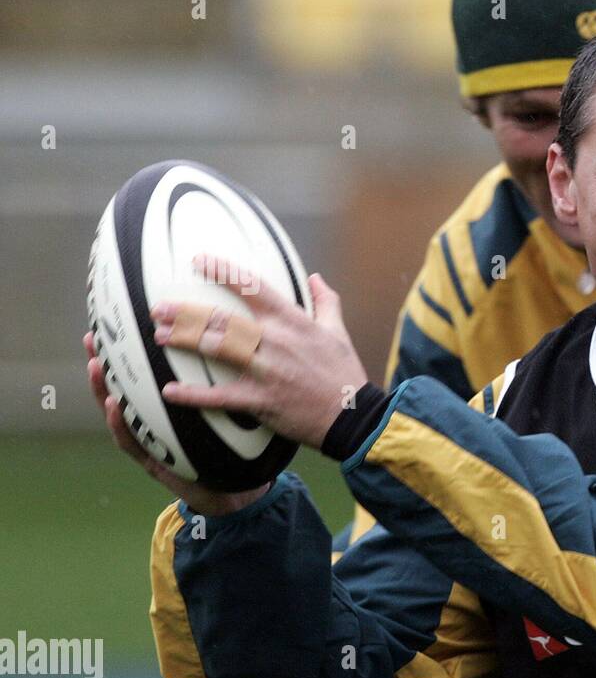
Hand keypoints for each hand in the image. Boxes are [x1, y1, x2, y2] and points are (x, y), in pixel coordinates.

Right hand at [84, 332, 267, 516]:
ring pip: (122, 413)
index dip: (137, 350)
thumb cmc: (232, 453)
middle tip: (93, 337)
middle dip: (108, 362)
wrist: (235, 495)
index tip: (124, 320)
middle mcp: (157, 423)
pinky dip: (120, 426)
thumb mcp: (232, 414)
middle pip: (128, 388)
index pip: (152, 374)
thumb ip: (231, 387)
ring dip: (104, 390)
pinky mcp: (155, 466)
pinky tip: (114, 408)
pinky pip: (134, 444)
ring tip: (94, 367)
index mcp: (173, 407)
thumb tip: (246, 345)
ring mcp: (152, 444)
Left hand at [151, 258, 367, 450]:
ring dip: (184, 340)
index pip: (252, 287)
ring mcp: (265, 371)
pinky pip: (219, 396)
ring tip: (158, 336)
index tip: (199, 261)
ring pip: (216, 349)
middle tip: (159, 308)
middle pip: (222, 319)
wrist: (354, 417)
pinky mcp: (260, 400)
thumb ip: (325, 302)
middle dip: (186, 312)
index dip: (223, 271)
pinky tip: (169, 390)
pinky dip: (192, 395)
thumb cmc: (345, 373)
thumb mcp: (338, 332)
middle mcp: (275, 342)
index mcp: (292, 322)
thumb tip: (316, 278)